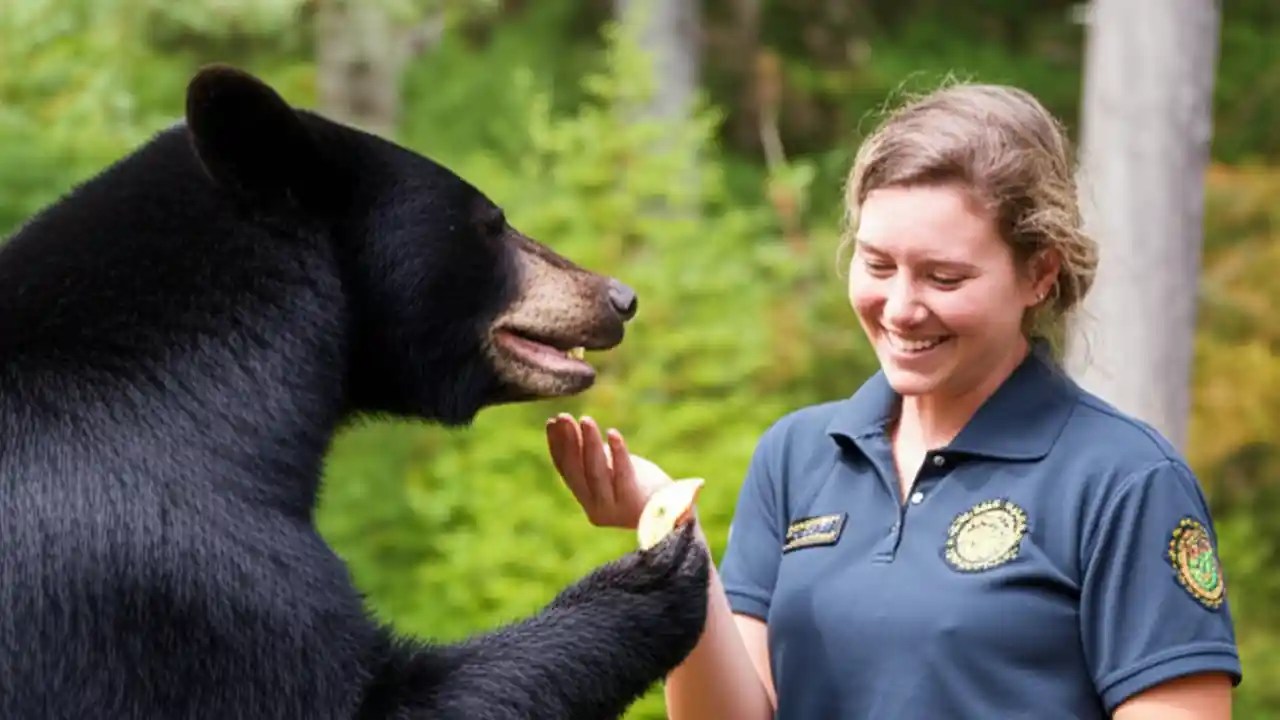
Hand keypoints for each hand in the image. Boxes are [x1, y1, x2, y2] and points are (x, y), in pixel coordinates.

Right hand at [545, 413, 674, 529]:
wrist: (673, 513)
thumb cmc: (641, 486)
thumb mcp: (611, 470)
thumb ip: (591, 456)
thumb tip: (565, 425)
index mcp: (586, 500)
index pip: (566, 470)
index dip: (556, 446)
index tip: (551, 422)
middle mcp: (595, 508)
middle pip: (577, 471)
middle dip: (569, 442)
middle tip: (563, 417)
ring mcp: (613, 509)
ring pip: (597, 472)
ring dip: (590, 444)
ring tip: (585, 419)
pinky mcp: (633, 503)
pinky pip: (623, 474)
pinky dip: (617, 453)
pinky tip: (613, 433)